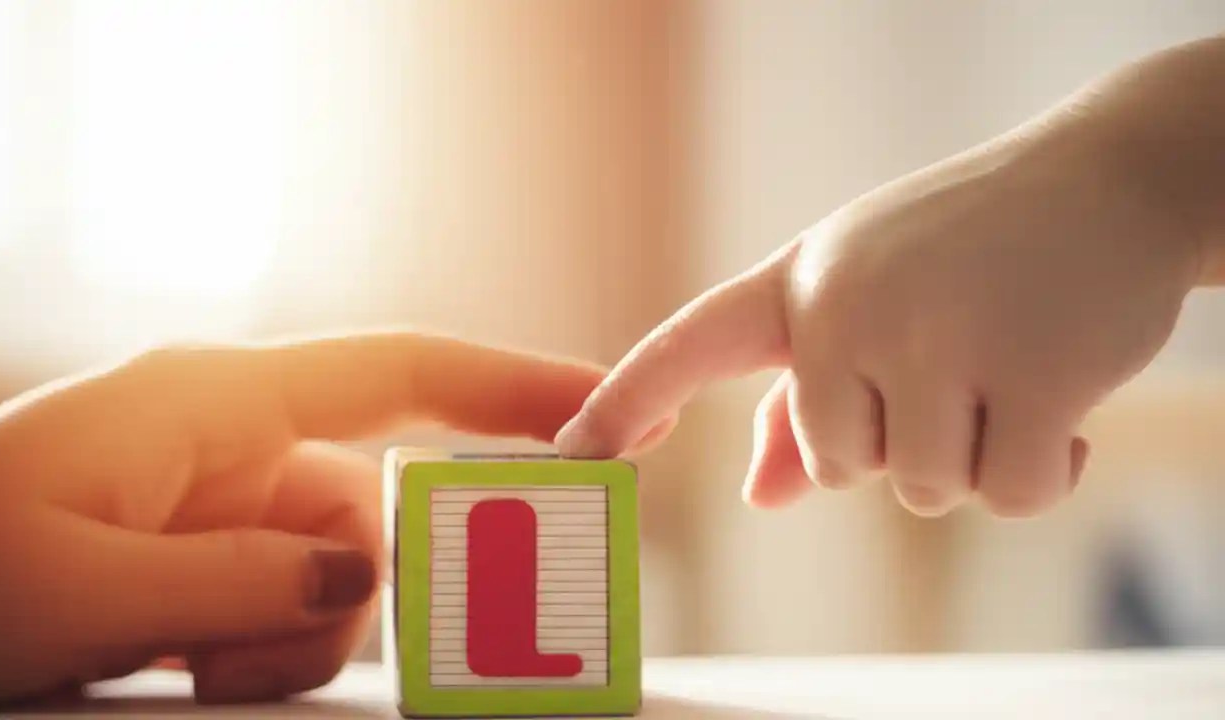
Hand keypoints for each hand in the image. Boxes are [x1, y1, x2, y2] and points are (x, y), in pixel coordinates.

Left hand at [0, 333, 626, 707]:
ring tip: (186, 674)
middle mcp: (232, 443)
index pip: (402, 374)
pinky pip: (285, 603)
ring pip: (333, 574)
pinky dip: (263, 654)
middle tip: (285, 648)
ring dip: (292, 642)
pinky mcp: (201, 556)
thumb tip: (356, 581)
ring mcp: (218, 503)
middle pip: (374, 508)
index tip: (603, 403)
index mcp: (214, 405)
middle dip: (359, 593)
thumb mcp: (82, 590)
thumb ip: (239, 586)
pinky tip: (183, 674)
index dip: (513, 382)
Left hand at [557, 120, 1200, 517]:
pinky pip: (1007, 495)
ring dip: (975, 453)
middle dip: (900, 443)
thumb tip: (762, 495)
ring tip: (1011, 363)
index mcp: (802, 279)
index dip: (621, 401)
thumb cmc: (975, 250)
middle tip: (959, 364)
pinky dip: (1044, 471)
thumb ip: (810, 398)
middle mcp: (850, 302)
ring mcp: (936, 334)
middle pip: (838, 462)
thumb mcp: (873, 299)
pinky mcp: (1029, 371)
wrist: (1111, 179)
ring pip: (920, 489)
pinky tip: (1066, 398)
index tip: (570, 456)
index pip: (688, 344)